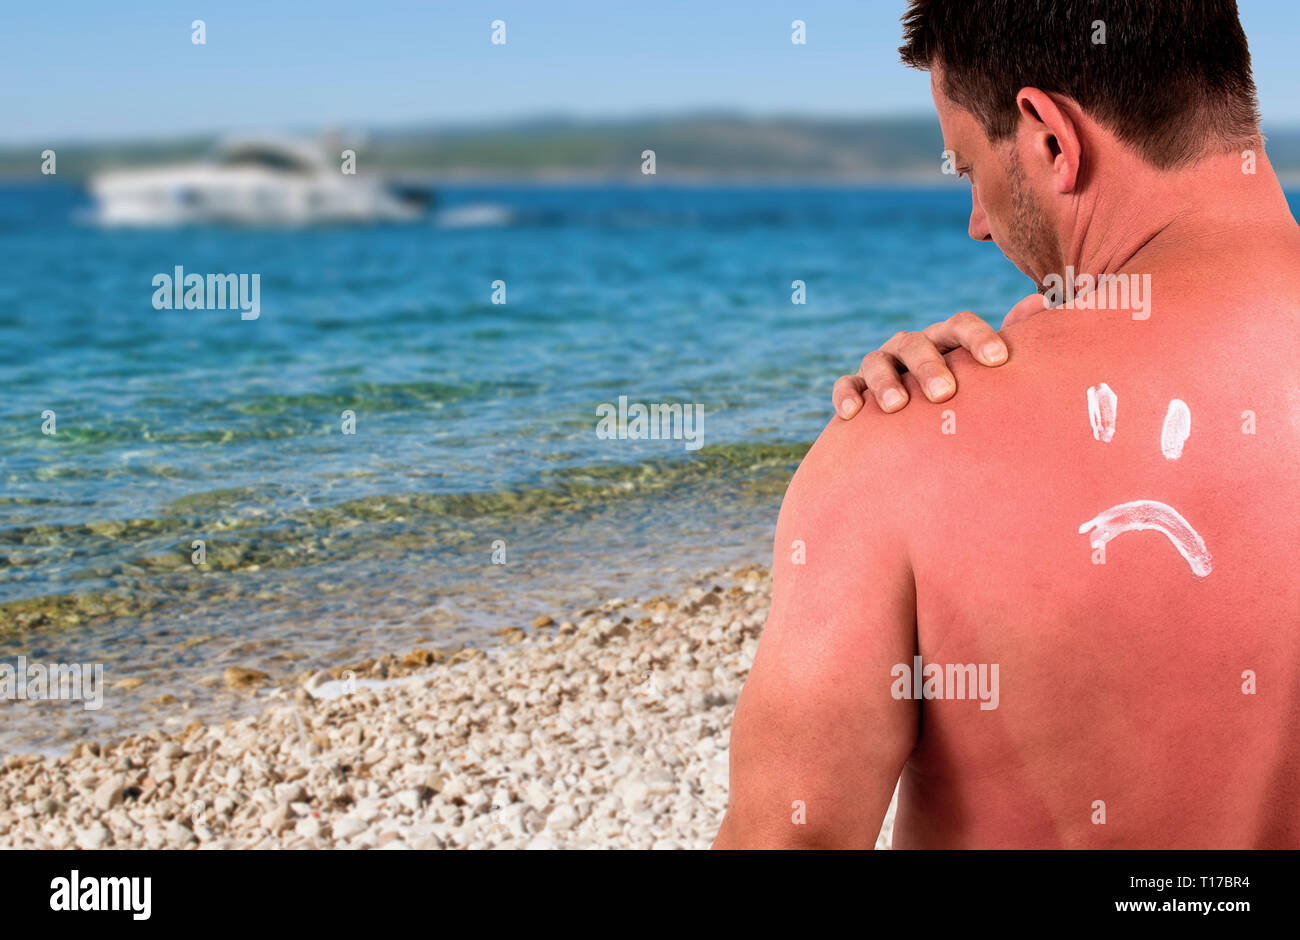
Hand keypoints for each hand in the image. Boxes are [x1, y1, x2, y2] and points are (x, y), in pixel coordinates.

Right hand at [831, 293, 1043, 417]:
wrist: (922, 425)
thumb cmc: (966, 394)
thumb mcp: (988, 370)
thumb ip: (1014, 338)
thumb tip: (1039, 303)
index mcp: (946, 339)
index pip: (960, 326)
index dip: (978, 338)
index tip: (997, 361)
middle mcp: (912, 347)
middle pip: (917, 345)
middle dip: (929, 367)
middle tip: (945, 394)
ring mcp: (881, 366)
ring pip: (877, 362)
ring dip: (886, 381)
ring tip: (898, 406)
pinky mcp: (857, 390)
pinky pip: (846, 386)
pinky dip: (848, 396)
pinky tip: (854, 413)